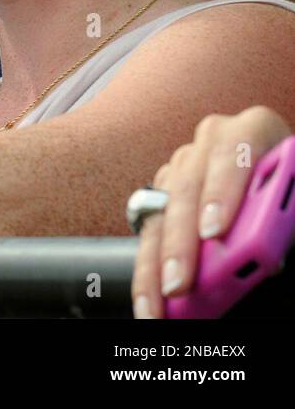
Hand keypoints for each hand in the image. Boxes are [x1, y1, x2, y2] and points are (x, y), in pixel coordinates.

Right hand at [131, 106, 290, 317]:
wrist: (277, 186)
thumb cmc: (290, 192)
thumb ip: (282, 220)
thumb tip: (267, 257)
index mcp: (252, 131)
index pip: (232, 154)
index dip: (221, 193)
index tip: (214, 232)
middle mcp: (210, 144)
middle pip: (187, 190)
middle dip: (181, 243)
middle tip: (181, 282)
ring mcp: (183, 167)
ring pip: (161, 213)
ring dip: (156, 261)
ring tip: (160, 299)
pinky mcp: (165, 192)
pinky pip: (150, 229)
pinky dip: (149, 265)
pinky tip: (150, 293)